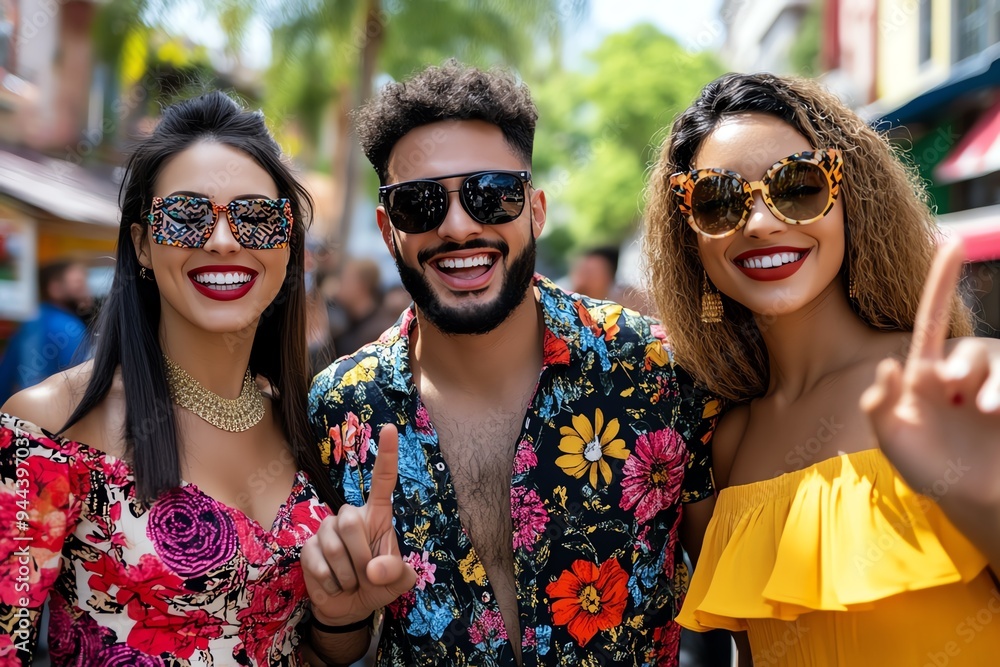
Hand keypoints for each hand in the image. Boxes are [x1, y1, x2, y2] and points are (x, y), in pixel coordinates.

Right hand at [302, 424, 416, 626]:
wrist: (349, 607)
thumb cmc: (377, 584)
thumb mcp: (397, 582)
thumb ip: (395, 574)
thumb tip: (374, 569)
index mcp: (377, 516)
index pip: (383, 481)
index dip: (387, 455)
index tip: (390, 428)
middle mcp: (350, 516)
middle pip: (350, 523)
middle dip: (361, 557)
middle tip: (365, 575)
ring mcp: (326, 530)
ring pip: (333, 544)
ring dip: (347, 573)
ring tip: (351, 581)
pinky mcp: (308, 548)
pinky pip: (317, 561)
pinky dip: (330, 581)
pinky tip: (334, 585)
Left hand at [862, 239, 999, 557]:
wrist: (970, 502)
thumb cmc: (927, 469)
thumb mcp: (893, 443)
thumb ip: (880, 409)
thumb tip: (887, 367)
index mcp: (926, 374)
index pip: (933, 320)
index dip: (943, 282)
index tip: (954, 242)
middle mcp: (963, 376)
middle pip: (971, 350)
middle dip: (965, 365)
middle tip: (951, 387)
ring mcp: (994, 390)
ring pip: (998, 363)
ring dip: (995, 383)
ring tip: (986, 412)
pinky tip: (997, 416)